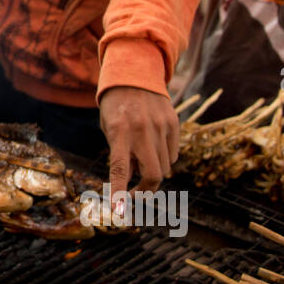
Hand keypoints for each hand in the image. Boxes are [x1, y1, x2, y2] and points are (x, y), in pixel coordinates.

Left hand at [100, 86, 178, 201]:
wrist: (135, 73)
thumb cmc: (116, 106)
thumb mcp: (109, 128)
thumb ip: (121, 153)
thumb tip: (133, 181)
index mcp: (119, 131)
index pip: (120, 169)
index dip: (120, 192)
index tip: (119, 211)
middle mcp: (142, 130)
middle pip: (153, 174)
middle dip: (145, 191)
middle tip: (135, 194)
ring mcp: (161, 126)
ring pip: (164, 167)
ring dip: (152, 172)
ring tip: (140, 157)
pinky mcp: (174, 124)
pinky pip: (172, 154)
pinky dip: (163, 159)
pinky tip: (153, 146)